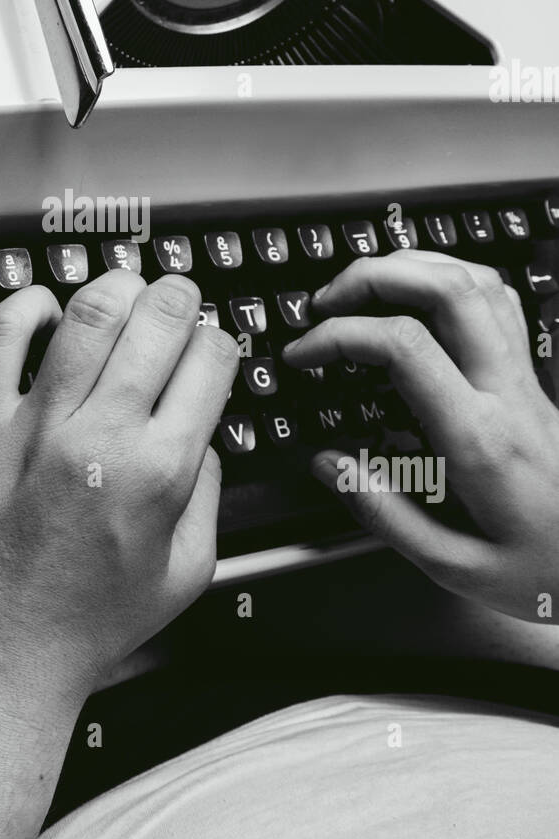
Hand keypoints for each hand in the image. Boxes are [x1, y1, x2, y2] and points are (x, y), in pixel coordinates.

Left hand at [0, 270, 238, 706]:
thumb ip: (209, 495)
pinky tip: (43, 309)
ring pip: (89, 313)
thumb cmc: (85, 626)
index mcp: (162, 471)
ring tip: (123, 291)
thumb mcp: (186, 573)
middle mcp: (103, 436)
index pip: (210, 360)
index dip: (218, 342)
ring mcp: (36, 425)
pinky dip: (26, 305)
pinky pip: (1, 336)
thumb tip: (202, 435)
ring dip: (117, 286)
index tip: (209, 347)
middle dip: (180, 296)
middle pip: (159, 319)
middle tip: (177, 297)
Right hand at [282, 250, 558, 623]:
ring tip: (365, 287)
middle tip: (326, 301)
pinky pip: (500, 302)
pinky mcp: (533, 382)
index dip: (339, 335)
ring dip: (413, 267)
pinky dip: (452, 280)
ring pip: (478, 281)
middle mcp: (507, 395)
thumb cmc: (543, 572)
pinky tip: (421, 296)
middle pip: (446, 288)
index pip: (404, 345)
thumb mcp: (454, 567)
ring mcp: (526, 381)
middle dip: (373, 276)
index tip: (303, 355)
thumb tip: (329, 463)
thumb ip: (383, 512)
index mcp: (480, 440)